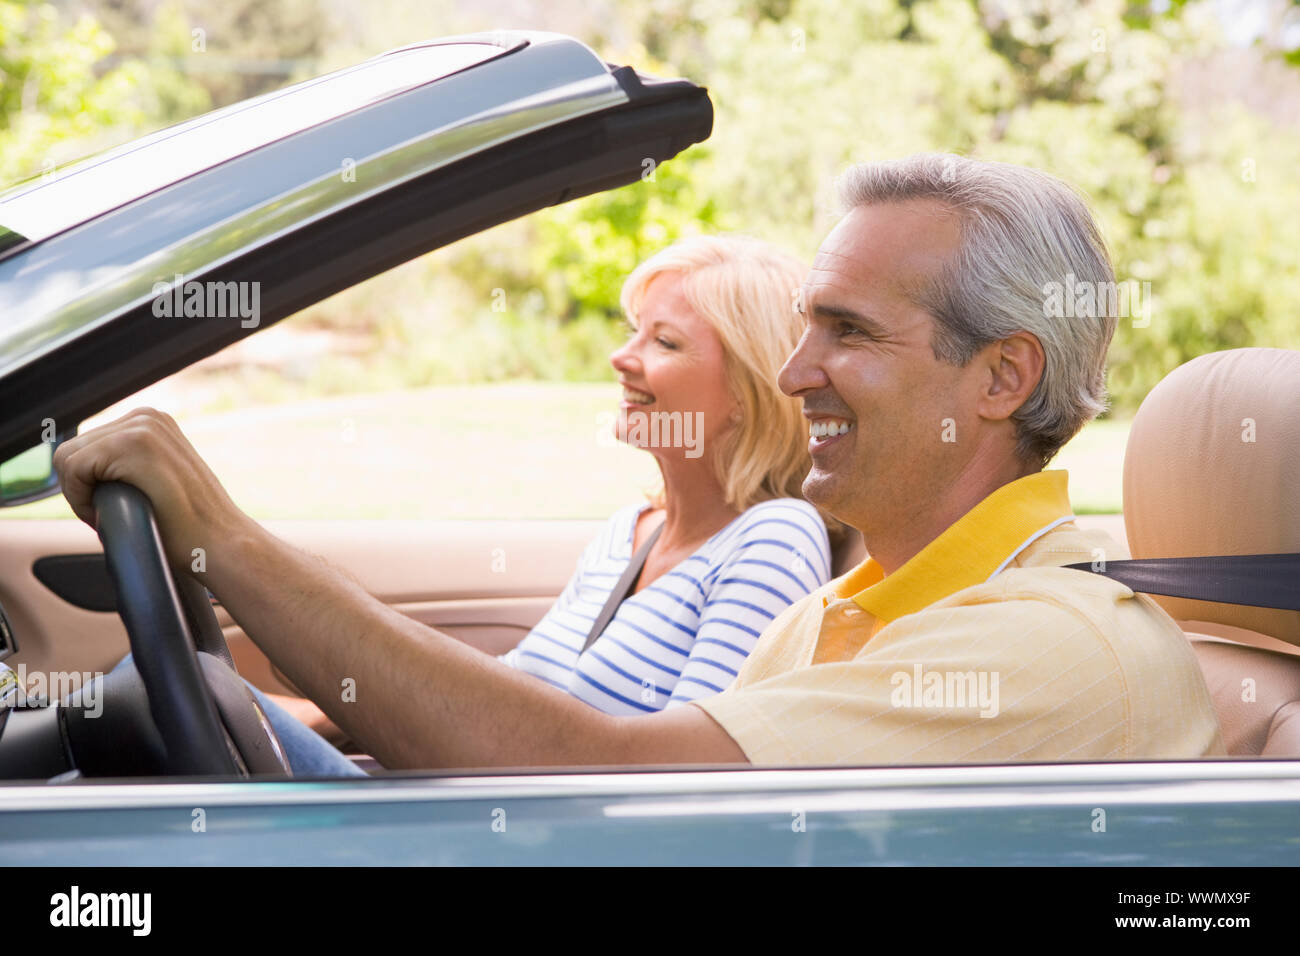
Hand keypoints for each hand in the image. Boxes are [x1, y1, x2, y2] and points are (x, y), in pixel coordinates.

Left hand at [52, 408, 250, 572]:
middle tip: (110, 516)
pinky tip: (107, 513)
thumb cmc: (192, 525)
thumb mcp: (161, 480)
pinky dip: (80, 497)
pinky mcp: (132, 444)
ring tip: (111, 515)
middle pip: (73, 449)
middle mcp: (146, 417)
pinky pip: (73, 467)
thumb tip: (93, 475)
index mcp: (152, 422)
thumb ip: (133, 466)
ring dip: (80, 493)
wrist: (221, 541)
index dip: (86, 484)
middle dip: (80, 488)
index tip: (111, 507)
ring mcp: (142, 426)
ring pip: (68, 458)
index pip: (85, 446)